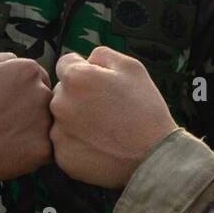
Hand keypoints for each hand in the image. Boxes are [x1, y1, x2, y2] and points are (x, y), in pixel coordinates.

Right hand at [0, 53, 51, 182]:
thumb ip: (1, 58)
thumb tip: (16, 59)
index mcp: (28, 70)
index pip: (38, 77)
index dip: (21, 90)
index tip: (8, 102)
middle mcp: (42, 92)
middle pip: (45, 99)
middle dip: (29, 108)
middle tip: (5, 119)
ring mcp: (45, 122)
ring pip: (46, 123)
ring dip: (32, 128)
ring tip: (6, 134)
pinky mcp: (44, 148)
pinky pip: (44, 147)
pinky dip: (31, 150)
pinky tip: (10, 149)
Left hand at [50, 46, 177, 188]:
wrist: (154, 154)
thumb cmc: (144, 109)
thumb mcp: (131, 66)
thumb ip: (101, 55)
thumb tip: (86, 59)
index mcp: (75, 78)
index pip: (65, 64)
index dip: (84, 71)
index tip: (99, 84)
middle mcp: (60, 104)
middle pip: (62, 92)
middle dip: (78, 96)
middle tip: (105, 108)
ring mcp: (59, 133)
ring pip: (62, 119)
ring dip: (76, 121)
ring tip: (104, 129)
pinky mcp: (63, 157)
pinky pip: (65, 144)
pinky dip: (78, 145)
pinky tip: (99, 145)